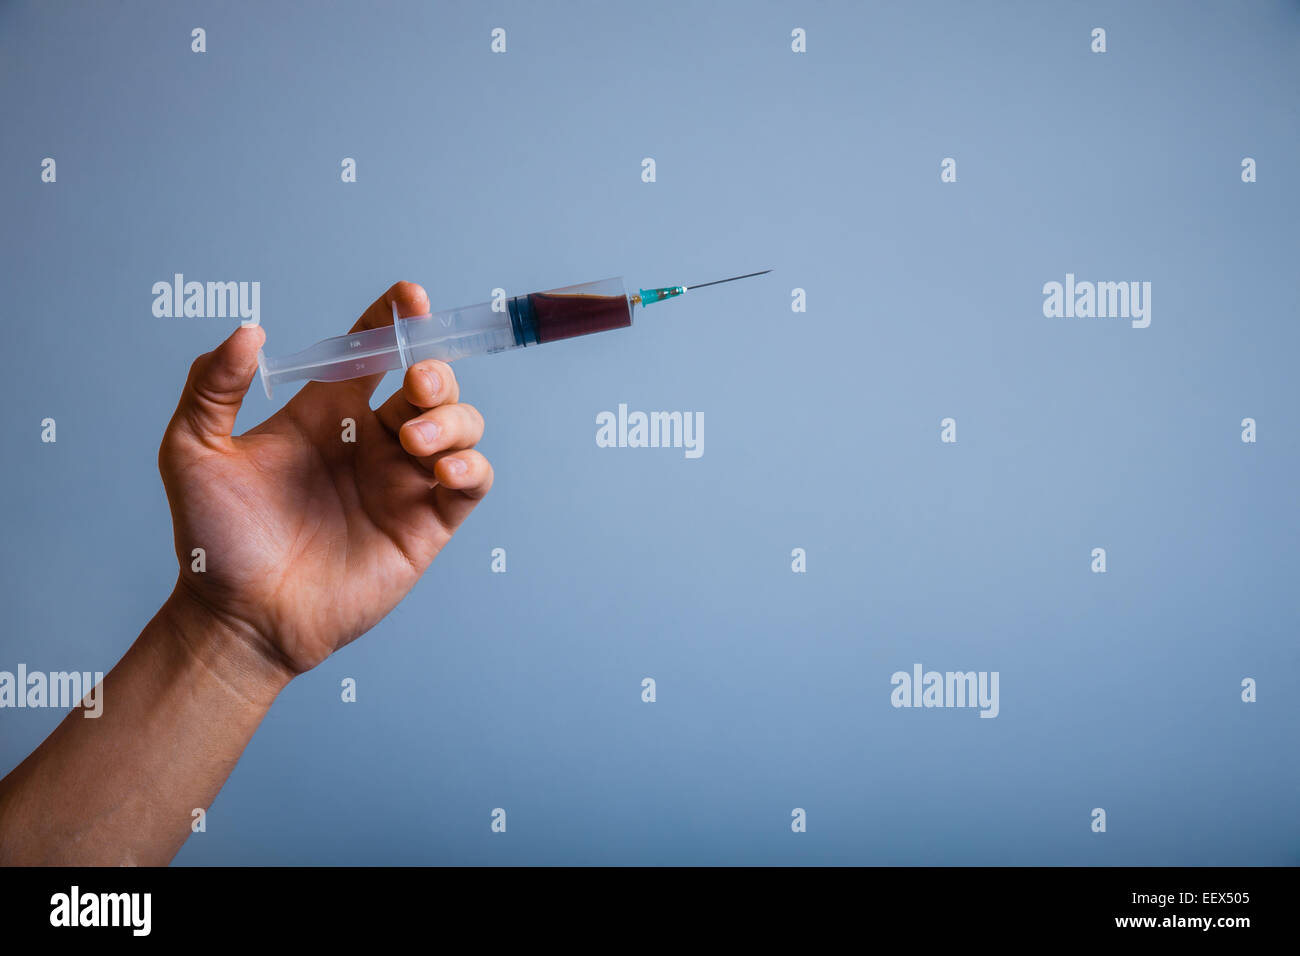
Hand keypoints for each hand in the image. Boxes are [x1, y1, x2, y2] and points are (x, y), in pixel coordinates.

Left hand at [157, 282, 491, 681]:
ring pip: (461, 424)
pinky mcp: (426, 526)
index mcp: (327, 414)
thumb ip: (212, 387)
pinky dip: (471, 465)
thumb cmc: (213, 540)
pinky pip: (473, 482)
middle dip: (436, 368)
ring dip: (452, 419)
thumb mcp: (191, 451)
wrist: (239, 618)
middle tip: (415, 382)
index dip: (394, 319)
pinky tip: (440, 470)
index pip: (371, 351)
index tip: (408, 295)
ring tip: (412, 443)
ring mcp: (403, 482)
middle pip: (431, 382)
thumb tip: (249, 332)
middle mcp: (372, 441)